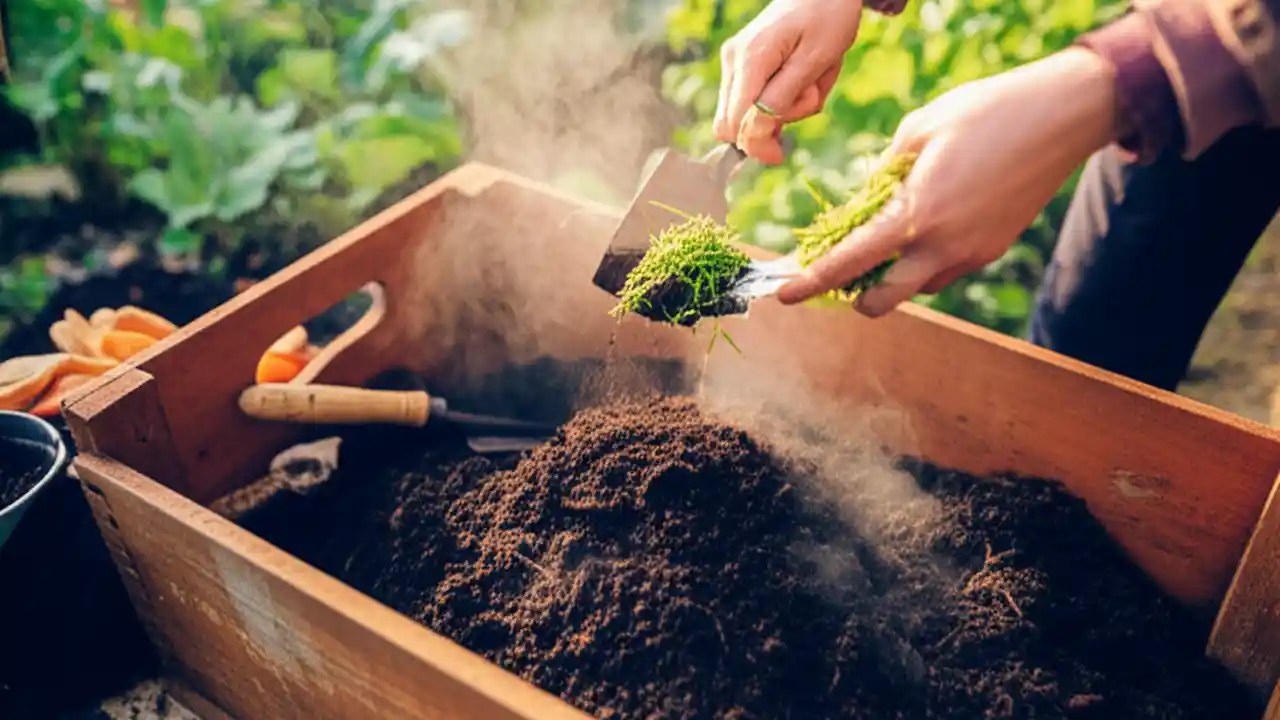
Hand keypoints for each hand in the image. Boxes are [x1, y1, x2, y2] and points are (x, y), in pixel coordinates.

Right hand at [714, 0, 862, 163]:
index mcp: (750, 59)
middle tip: (807, 99)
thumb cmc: (827, 18)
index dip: (756, 145)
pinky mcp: (741, 64)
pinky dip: (779, 99)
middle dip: (770, 126)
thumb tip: (754, 137)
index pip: (737, 122)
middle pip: (733, 123)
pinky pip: (751, 99)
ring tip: (810, 81)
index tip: (781, 155)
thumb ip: (781, 100)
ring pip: (743, 114)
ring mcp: (734, 61)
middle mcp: (733, 61)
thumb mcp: (814, 61)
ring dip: (781, 110)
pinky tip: (799, 78)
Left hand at [777, 48, 1121, 315]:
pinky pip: (942, 273)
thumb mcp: (916, 131)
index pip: (848, 263)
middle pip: (878, 301)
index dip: (811, 283)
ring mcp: (970, 255)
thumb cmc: (984, 112)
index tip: (784, 294)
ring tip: (882, 238)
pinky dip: (920, 263)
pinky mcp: (991, 251)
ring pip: (913, 289)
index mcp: (914, 215)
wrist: (1061, 117)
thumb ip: (881, 176)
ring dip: (889, 278)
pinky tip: (921, 227)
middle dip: (851, 293)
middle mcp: (941, 247)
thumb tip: (861, 206)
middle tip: (838, 268)